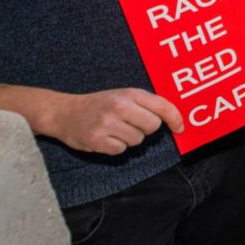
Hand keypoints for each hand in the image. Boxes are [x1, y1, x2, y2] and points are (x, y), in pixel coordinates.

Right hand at [44, 88, 181, 154]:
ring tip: (115, 129)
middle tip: (131, 123)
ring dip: (130, 138)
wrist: (64, 112)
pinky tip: (106, 137)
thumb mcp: (123, 95)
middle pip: (153, 126)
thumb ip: (146, 104)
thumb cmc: (100, 104)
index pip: (162, 106)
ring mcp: (107, 124)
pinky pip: (121, 150)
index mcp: (129, 93)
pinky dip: (116, 147)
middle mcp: (119, 107)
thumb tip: (174, 119)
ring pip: (137, 140)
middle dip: (146, 128)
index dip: (175, 119)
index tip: (180, 128)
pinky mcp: (97, 140)